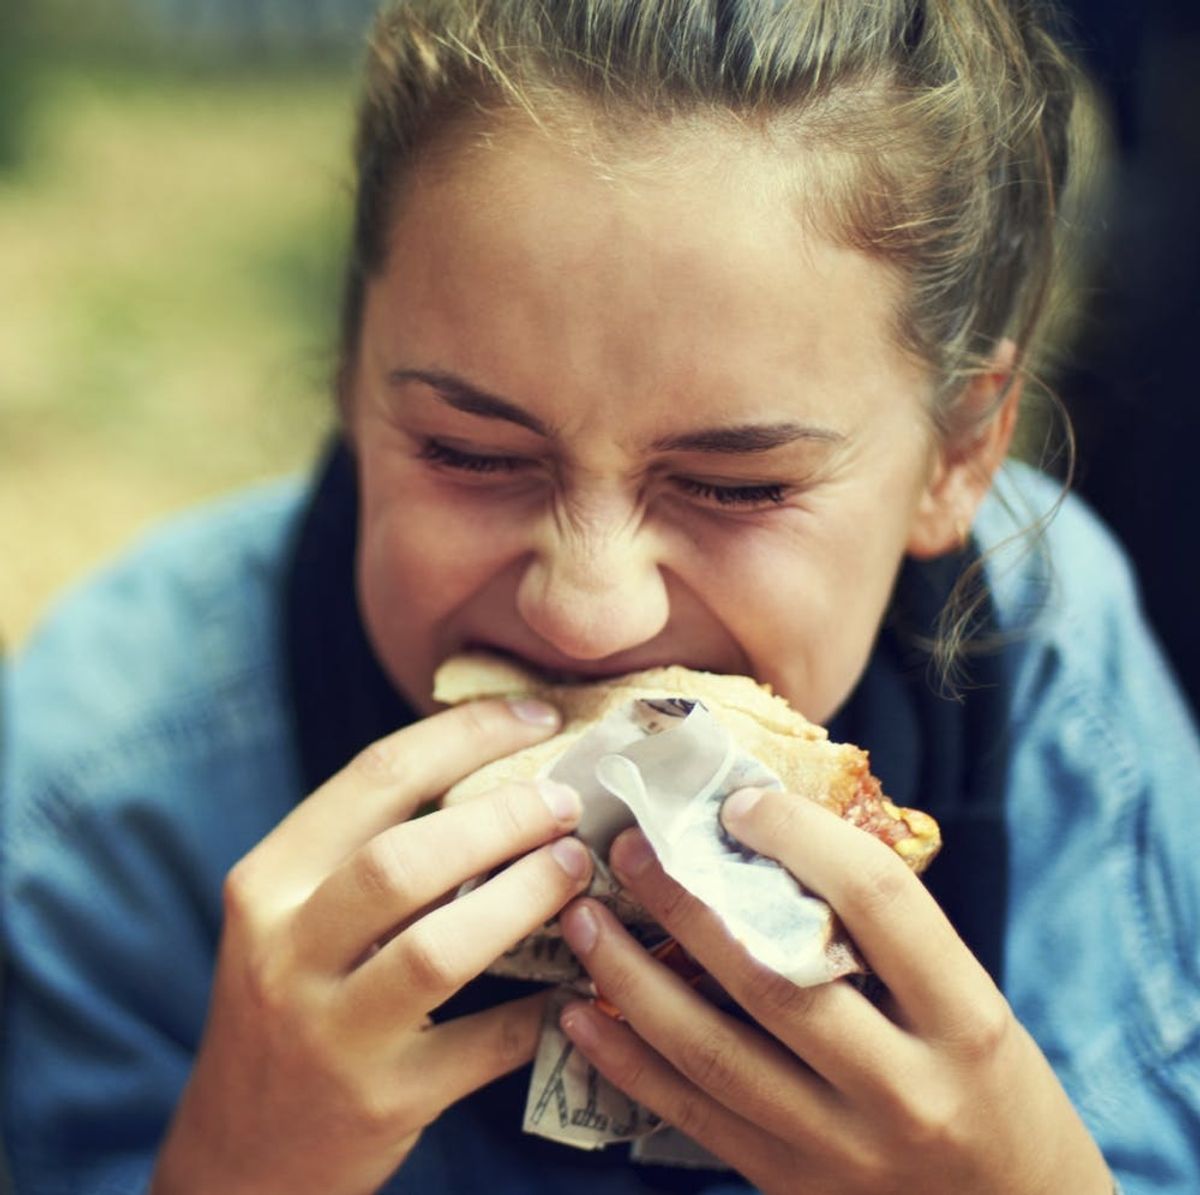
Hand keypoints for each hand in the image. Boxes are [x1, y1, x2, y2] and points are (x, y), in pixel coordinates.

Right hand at [152, 697, 591, 1194]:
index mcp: (269, 882)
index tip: (538, 715)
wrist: (241, 1154)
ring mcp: (330, 1032)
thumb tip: (497, 769)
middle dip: (504, 817)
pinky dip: (541, 1007)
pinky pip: (483, 1045)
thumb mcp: (297, 916)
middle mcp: (286, 952)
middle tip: (568, 803)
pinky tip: (580, 978)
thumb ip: (367, 849)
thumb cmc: (292, 1003)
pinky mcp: (381, 1100)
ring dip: (526, 898)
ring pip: (439, 949)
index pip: (374, 777)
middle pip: (405, 859)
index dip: (467, 734)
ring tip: (576, 868)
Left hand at [557, 788, 1111, 1194]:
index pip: (877, 900)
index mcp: (964, 1021)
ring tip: (582, 919)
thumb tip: (773, 840)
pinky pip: (694, 1118)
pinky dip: (628, 1064)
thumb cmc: (994, 1090)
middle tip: (629, 847)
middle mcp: (904, 1091)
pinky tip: (580, 1015)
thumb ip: (887, 937)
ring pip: (714, 1052)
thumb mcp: (971, 1003)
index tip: (739, 802)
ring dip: (633, 978)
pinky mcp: (793, 1187)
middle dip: (686, 902)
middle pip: (773, 976)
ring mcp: (843, 1151)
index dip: (800, 835)